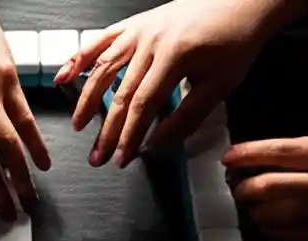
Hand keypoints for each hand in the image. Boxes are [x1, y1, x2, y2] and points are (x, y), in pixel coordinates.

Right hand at [56, 0, 307, 166]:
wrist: (242, 2)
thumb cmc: (235, 39)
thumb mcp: (221, 84)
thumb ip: (188, 116)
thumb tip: (159, 143)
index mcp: (175, 56)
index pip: (143, 105)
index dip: (128, 136)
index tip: (122, 158)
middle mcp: (152, 41)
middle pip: (120, 92)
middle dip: (106, 129)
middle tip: (97, 156)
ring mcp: (140, 30)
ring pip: (103, 67)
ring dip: (86, 99)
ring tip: (77, 125)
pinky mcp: (136, 24)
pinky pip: (102, 40)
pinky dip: (80, 57)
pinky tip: (65, 74)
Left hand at [225, 138, 307, 240]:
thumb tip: (276, 160)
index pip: (283, 151)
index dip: (250, 154)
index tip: (229, 158)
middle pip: (270, 185)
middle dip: (244, 188)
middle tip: (237, 188)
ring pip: (275, 213)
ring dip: (256, 211)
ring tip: (253, 207)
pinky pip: (289, 236)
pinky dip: (273, 230)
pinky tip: (270, 225)